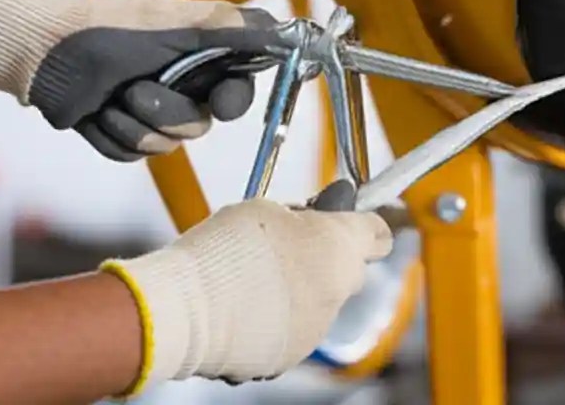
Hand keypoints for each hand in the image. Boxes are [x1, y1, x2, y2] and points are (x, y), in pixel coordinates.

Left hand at [0, 0, 283, 159]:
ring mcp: (154, 112)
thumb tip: (285, 30)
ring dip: (136, 120)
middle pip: (204, 122)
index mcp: (202, 54)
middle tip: (138, 88)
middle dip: (168, 109)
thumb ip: (233, 28)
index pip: (243, 85)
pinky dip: (113, 133)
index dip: (235, 99)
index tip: (221, 100)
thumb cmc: (108, 29)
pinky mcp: (126, 135)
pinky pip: (137, 154)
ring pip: (170, 143)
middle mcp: (184, 84)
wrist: (43, 54)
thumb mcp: (177, 23)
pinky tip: (96, 111)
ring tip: (112, 93)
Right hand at [101, 199, 391, 391]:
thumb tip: (318, 211)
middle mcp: (338, 292)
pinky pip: (290, 331)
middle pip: (347, 271)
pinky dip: (274, 320)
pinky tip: (242, 308)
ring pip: (318, 303)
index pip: (378, 234)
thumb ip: (304, 214)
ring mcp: (315, 328)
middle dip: (325, 259)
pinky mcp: (289, 356)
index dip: (361, 224)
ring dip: (297, 292)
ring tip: (251, 280)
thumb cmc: (224, 250)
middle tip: (290, 245)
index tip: (342, 217)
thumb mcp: (267, 209)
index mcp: (341, 248)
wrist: (186, 310)